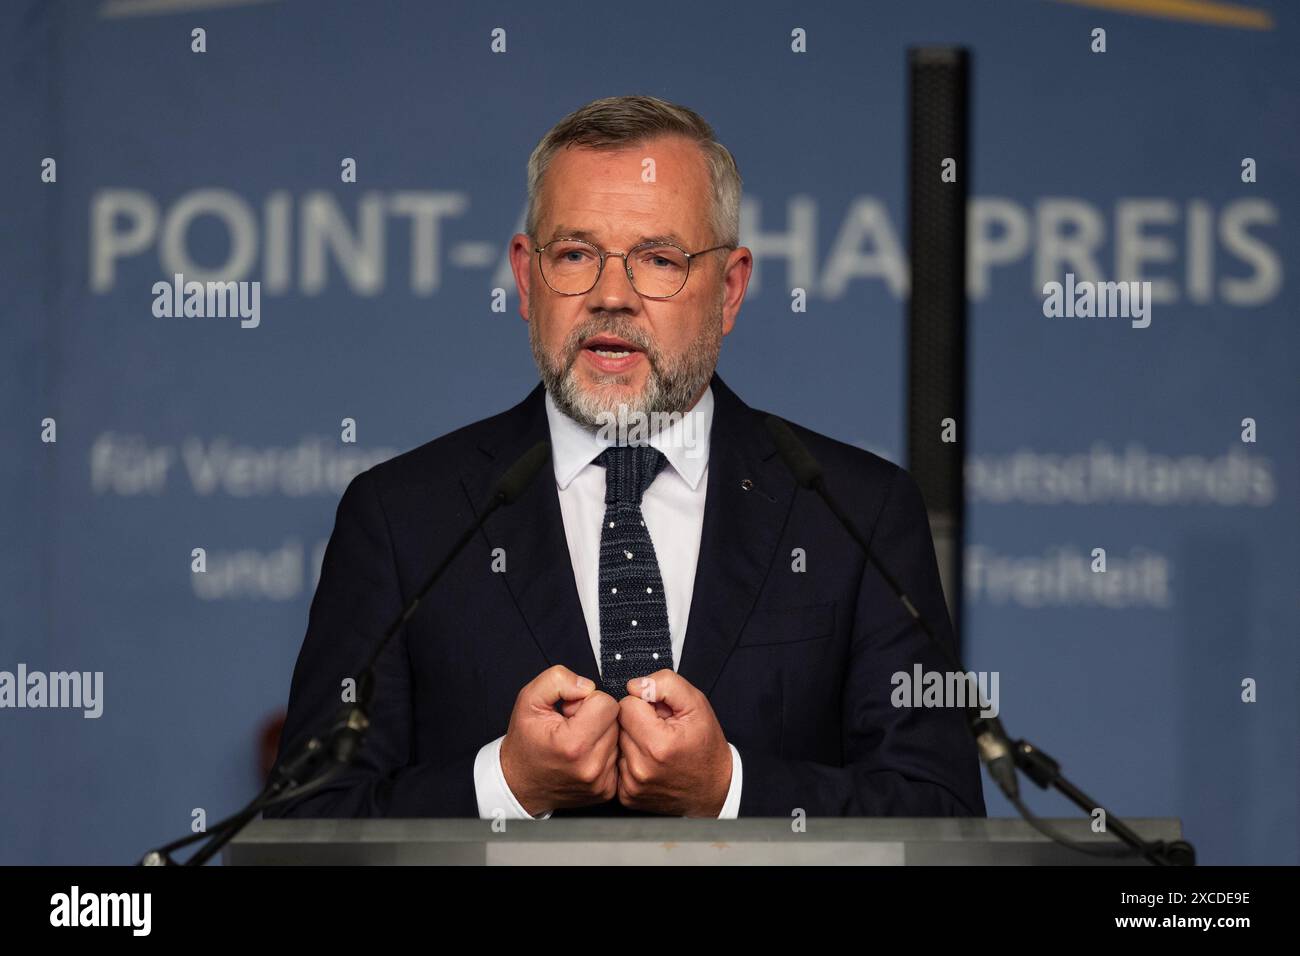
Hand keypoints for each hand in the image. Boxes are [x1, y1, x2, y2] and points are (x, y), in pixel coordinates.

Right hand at [499, 665, 619, 816]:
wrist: (520, 784)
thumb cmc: (525, 743)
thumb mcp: (529, 700)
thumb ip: (557, 681)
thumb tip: (587, 686)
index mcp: (573, 745)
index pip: (607, 703)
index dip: (588, 700)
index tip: (570, 711)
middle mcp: (591, 767)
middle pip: (616, 720)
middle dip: (596, 716)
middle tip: (571, 725)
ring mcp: (601, 781)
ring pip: (619, 737)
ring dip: (601, 733)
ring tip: (576, 740)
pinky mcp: (607, 790)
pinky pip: (618, 756)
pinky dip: (604, 750)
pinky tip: (584, 754)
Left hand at [615, 669, 732, 815]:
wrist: (714, 789)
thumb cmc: (706, 747)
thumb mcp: (697, 704)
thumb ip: (666, 684)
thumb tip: (634, 686)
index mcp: (658, 745)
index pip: (627, 705)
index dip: (644, 703)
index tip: (660, 714)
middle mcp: (641, 769)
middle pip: (618, 725)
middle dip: (637, 722)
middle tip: (660, 730)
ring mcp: (632, 786)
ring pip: (615, 744)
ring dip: (632, 741)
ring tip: (655, 747)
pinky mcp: (627, 796)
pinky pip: (616, 765)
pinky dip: (629, 760)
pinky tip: (649, 762)